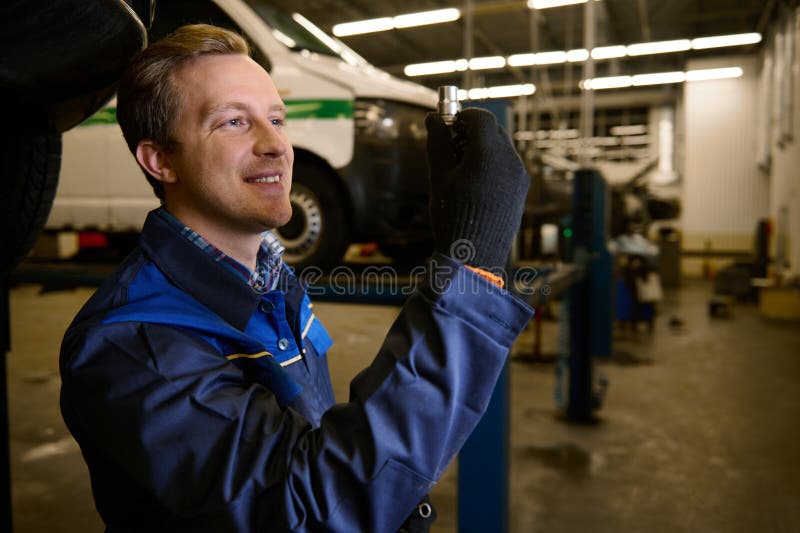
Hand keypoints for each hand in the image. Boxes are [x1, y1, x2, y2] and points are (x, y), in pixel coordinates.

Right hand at [425, 108, 528, 269]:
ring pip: (501, 147)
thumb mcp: (439, 176)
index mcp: (489, 154)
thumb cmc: (452, 216)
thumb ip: (437, 142)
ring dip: (482, 147)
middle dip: (471, 131)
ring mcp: (519, 175)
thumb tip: (432, 118)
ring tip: (460, 169)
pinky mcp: (521, 188)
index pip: (480, 117)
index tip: (447, 124)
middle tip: (450, 146)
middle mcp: (510, 160)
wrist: (474, 256)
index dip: (461, 115)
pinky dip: (492, 163)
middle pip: (493, 129)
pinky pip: (507, 164)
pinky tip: (475, 183)